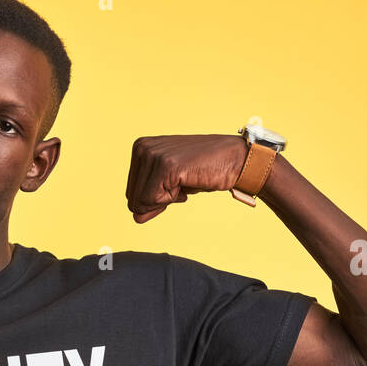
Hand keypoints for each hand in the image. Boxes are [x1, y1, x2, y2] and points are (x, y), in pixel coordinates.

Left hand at [125, 134, 247, 222]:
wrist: (235, 160)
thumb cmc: (203, 171)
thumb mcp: (170, 188)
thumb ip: (150, 201)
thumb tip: (136, 218)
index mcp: (140, 147)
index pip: (131, 193)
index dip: (154, 198)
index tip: (175, 182)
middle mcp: (142, 147)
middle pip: (133, 199)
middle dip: (159, 201)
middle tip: (182, 182)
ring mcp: (153, 154)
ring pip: (141, 202)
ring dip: (167, 200)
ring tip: (185, 180)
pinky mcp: (165, 165)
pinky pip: (152, 200)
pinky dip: (171, 199)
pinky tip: (188, 182)